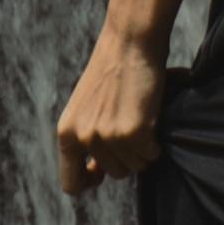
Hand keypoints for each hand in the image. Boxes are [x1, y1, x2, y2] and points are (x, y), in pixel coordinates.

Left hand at [55, 19, 165, 190]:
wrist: (130, 40)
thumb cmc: (112, 70)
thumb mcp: (86, 107)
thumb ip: (86, 137)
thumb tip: (97, 173)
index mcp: (67, 132)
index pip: (71, 183)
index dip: (89, 182)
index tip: (101, 173)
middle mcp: (83, 138)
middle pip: (113, 174)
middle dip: (127, 159)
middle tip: (133, 131)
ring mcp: (107, 137)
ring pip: (134, 166)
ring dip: (143, 151)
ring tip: (142, 120)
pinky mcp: (133, 132)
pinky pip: (151, 155)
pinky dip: (156, 143)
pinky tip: (153, 120)